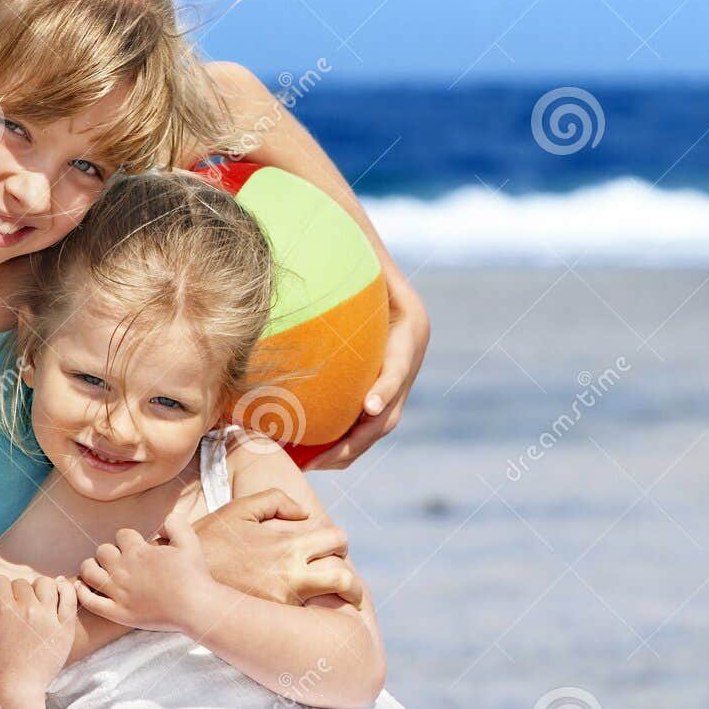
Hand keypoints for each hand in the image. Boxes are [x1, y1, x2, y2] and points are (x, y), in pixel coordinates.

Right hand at [0, 575, 76, 696]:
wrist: (18, 689)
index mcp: (4, 611)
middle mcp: (28, 609)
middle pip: (22, 583)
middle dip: (16, 594)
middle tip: (16, 612)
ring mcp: (49, 616)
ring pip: (45, 583)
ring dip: (38, 590)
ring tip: (35, 605)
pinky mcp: (65, 626)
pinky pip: (69, 596)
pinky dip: (64, 589)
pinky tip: (57, 593)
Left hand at [75, 514, 214, 632]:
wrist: (196, 607)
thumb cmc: (194, 575)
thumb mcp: (189, 541)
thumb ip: (175, 523)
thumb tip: (164, 519)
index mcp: (139, 552)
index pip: (122, 534)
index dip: (128, 538)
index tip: (135, 545)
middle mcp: (124, 570)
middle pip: (103, 550)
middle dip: (110, 551)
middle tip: (119, 559)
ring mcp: (119, 592)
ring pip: (90, 572)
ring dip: (91, 567)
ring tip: (99, 569)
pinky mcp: (117, 613)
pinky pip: (90, 601)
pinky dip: (82, 592)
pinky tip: (82, 586)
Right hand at [192, 488, 363, 605]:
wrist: (182, 581)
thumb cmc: (210, 541)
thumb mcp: (241, 509)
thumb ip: (276, 501)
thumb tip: (305, 514)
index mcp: (287, 544)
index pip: (337, 541)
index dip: (340, 543)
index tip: (334, 549)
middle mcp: (291, 575)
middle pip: (345, 578)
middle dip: (352, 582)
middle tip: (348, 587)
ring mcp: (283, 602)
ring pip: (331, 604)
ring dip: (339, 603)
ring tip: (339, 607)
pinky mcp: (272, 622)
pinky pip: (305, 621)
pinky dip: (312, 618)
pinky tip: (308, 619)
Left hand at [308, 264, 429, 470]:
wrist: (358, 245)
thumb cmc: (346, 244)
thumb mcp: (351, 250)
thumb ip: (333, 262)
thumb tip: (298, 250)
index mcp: (411, 324)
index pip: (400, 364)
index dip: (385, 389)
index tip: (366, 407)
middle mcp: (409, 354)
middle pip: (389, 411)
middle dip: (356, 441)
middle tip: (319, 460)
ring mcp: (396, 374)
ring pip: (376, 424)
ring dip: (344, 449)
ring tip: (305, 464)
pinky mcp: (378, 384)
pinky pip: (360, 419)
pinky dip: (337, 436)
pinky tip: (302, 450)